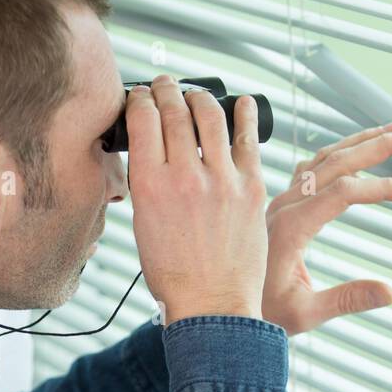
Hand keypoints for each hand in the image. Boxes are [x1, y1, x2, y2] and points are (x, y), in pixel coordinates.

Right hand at [126, 76, 268, 324]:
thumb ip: (148, 186)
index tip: (141, 96)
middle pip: (174, 111)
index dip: (141, 99)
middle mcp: (184, 176)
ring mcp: (221, 179)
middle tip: (165, 85)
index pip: (143, 120)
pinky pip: (247, 140)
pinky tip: (242, 103)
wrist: (212, 305)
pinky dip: (243, 115)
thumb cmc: (175, 276)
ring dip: (200, 97)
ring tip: (195, 95)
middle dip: (167, 90)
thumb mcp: (144, 227)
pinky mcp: (251, 187)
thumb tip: (150, 156)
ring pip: (210, 116)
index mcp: (150, 187)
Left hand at [262, 122, 391, 335]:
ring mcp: (278, 204)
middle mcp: (282, 208)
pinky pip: (306, 169)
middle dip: (379, 145)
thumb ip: (347, 299)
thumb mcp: (304, 313)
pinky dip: (335, 153)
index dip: (384, 188)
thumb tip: (389, 292)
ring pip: (322, 159)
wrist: (220, 311)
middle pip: (336, 162)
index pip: (346, 192)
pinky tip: (351, 150)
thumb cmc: (258, 315)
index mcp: (290, 228)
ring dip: (358, 142)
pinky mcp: (276, 207)